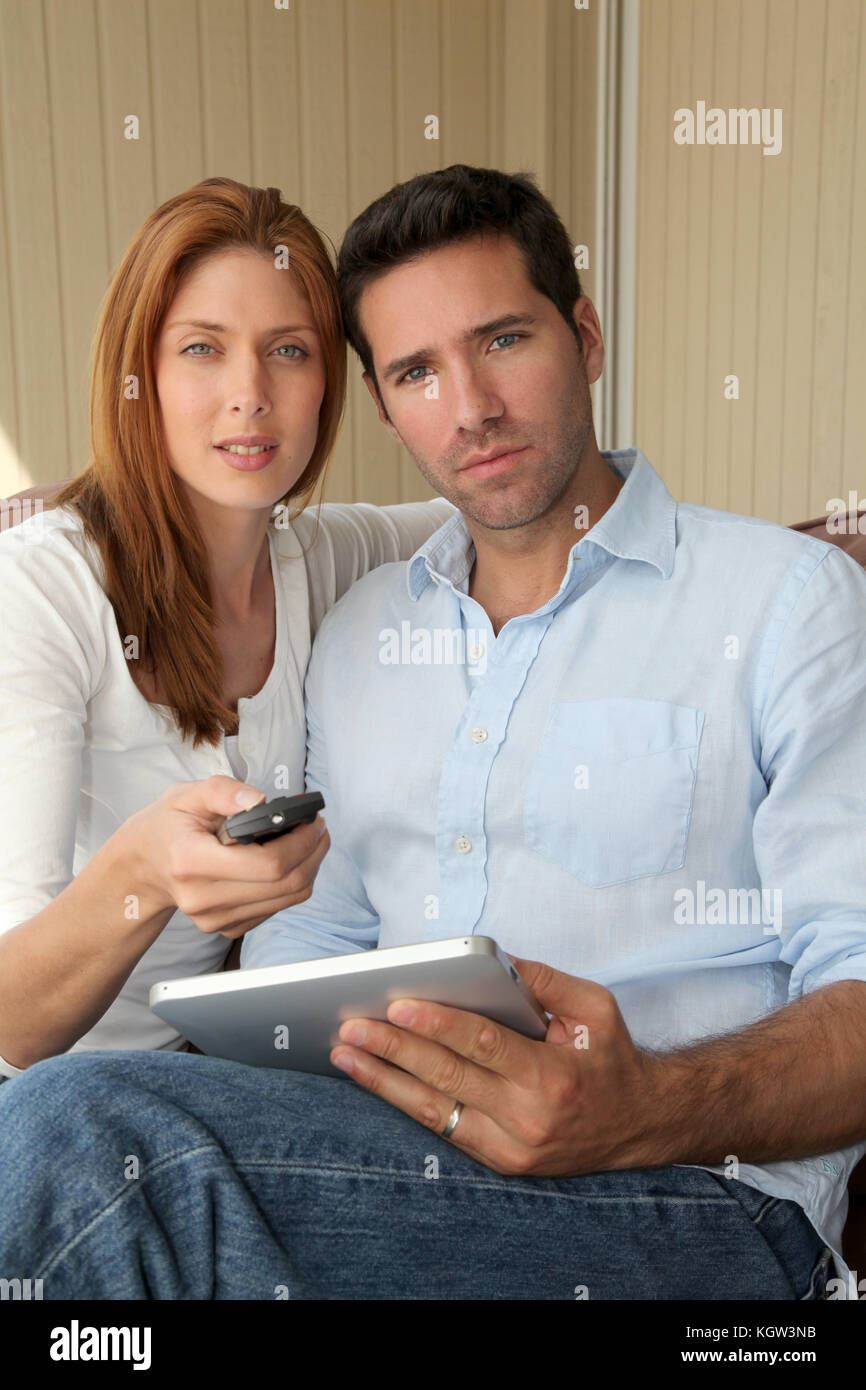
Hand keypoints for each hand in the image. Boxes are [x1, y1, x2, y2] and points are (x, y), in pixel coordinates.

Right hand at [119, 775, 329, 937]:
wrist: (145, 866)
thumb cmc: (168, 827)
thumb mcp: (186, 795)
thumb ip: (223, 792)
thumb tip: (259, 800)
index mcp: (191, 862)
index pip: (266, 864)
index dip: (300, 842)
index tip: (312, 820)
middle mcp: (202, 898)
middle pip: (285, 884)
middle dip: (313, 852)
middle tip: (319, 827)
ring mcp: (214, 919)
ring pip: (288, 899)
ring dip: (309, 867)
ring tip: (309, 839)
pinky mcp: (226, 928)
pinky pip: (276, 908)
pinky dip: (292, 883)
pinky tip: (288, 859)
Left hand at [330, 956, 660, 1175]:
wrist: (640, 1126)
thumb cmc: (611, 1059)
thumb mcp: (595, 1009)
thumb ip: (545, 981)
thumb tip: (493, 959)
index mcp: (553, 1077)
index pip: (484, 1046)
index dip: (438, 1024)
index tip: (398, 1002)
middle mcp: (527, 1119)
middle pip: (447, 1078)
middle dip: (395, 1048)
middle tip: (353, 1025)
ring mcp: (510, 1148)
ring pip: (433, 1111)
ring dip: (383, 1080)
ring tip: (346, 1053)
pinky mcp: (498, 1162)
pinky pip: (441, 1129)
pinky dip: (404, 1102)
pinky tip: (375, 1078)